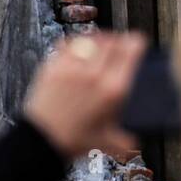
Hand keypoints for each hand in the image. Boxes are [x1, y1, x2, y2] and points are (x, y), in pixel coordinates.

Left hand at [23, 32, 146, 158]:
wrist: (41, 140)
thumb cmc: (73, 140)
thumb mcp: (108, 142)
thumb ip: (126, 139)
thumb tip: (135, 140)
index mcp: (113, 89)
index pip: (131, 51)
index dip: (137, 42)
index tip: (138, 42)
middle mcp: (94, 74)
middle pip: (112, 41)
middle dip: (119, 40)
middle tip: (121, 43)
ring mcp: (72, 68)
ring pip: (91, 40)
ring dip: (100, 39)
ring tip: (102, 43)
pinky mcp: (54, 66)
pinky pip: (69, 44)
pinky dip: (77, 42)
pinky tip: (80, 46)